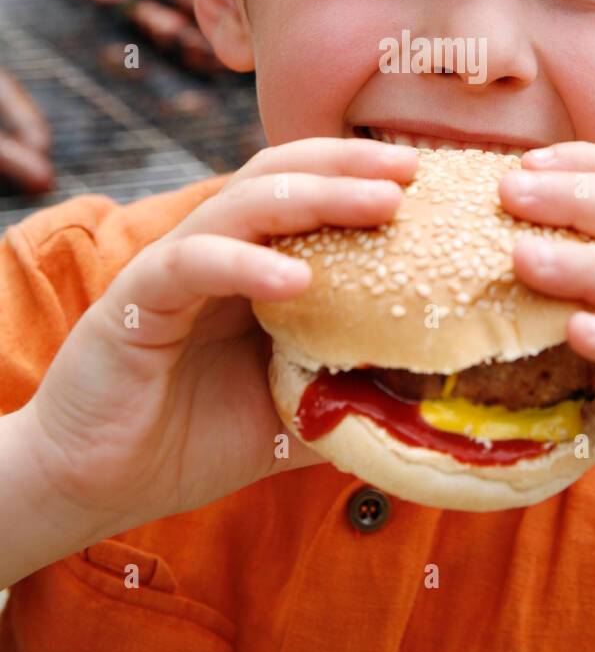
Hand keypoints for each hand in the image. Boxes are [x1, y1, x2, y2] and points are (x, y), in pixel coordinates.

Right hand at [26, 137, 417, 537]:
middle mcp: (215, 252)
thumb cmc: (196, 440)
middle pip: (280, 177)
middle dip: (348, 166)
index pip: (310, 196)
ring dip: (315, 196)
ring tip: (379, 202)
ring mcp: (173, 268)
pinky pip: (193, 265)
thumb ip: (353, 394)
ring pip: (243, 205)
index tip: (431, 181)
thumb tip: (437, 402)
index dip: (365, 179)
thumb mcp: (297, 414)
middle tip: (412, 169)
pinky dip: (246, 264)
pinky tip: (296, 279)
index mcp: (253, 267)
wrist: (99, 485)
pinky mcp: (137, 301)